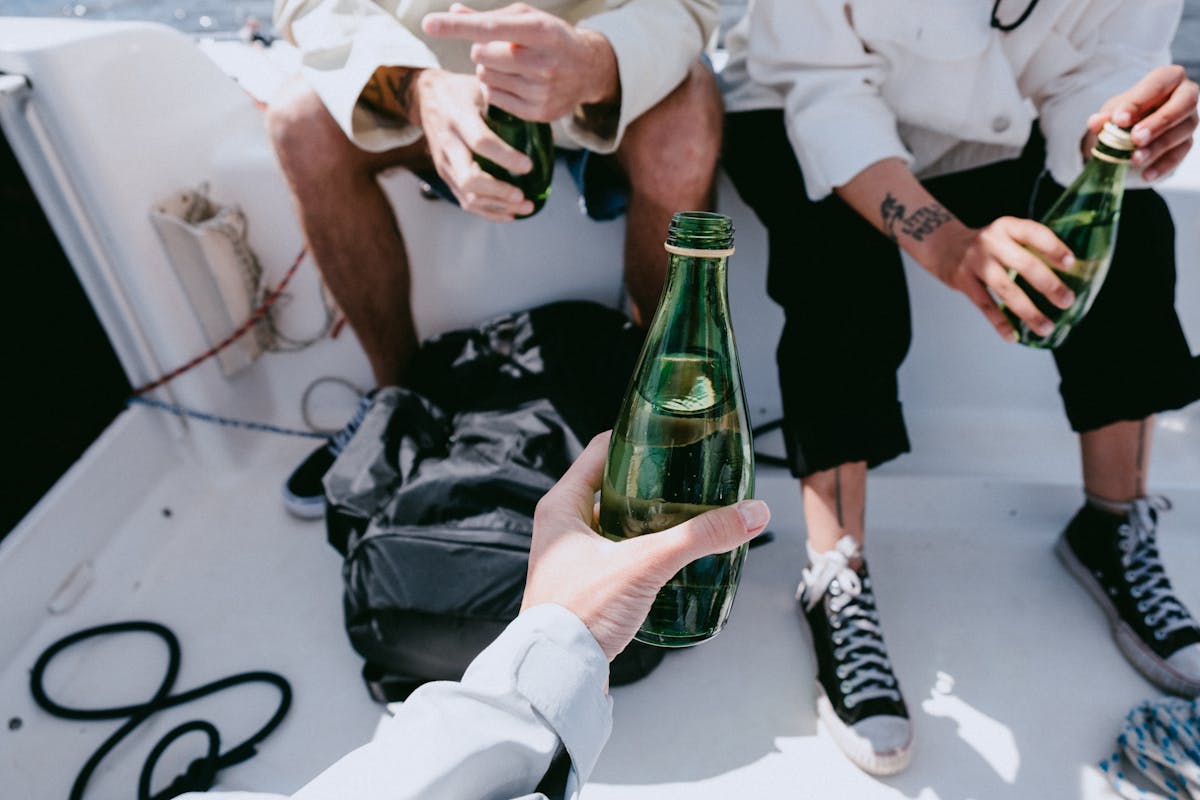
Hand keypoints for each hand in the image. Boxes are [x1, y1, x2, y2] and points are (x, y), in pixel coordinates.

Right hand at [409, 69, 534, 219]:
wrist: (426, 96)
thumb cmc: (461, 90)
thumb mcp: (481, 86)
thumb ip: (505, 100)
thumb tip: (541, 112)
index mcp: (458, 118)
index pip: (481, 143)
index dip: (505, 157)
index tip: (528, 166)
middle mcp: (448, 143)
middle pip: (470, 178)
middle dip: (499, 192)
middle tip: (524, 195)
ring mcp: (444, 163)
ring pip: (467, 196)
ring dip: (498, 207)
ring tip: (525, 207)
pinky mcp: (445, 174)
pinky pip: (464, 200)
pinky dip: (488, 211)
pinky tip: (510, 213)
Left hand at [423, 2, 618, 122]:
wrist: (589, 69)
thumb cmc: (550, 37)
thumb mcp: (527, 18)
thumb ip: (489, 17)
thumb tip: (454, 12)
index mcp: (541, 31)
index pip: (490, 28)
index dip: (458, 26)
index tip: (429, 23)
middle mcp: (543, 62)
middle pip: (481, 55)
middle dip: (483, 50)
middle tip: (503, 49)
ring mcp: (541, 90)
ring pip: (486, 77)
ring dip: (490, 70)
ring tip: (513, 66)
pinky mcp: (538, 112)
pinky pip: (494, 98)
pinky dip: (497, 88)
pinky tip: (518, 82)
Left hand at [522, 432, 769, 660]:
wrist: (558, 671)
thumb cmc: (578, 614)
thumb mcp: (646, 564)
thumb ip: (699, 537)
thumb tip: (749, 514)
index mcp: (561, 504)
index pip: (601, 450)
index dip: (636, 438)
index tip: (669, 435)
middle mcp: (560, 525)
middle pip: (610, 485)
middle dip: (650, 482)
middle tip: (686, 478)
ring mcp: (570, 555)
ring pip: (615, 521)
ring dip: (647, 518)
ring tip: (685, 515)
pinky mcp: (583, 583)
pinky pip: (616, 552)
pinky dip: (641, 548)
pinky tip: (668, 556)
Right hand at [930, 217, 1076, 340]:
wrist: (943, 246)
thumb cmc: (985, 245)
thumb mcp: (1005, 235)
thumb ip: (1028, 248)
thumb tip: (1067, 274)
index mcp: (1006, 227)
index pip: (1034, 234)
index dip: (1053, 248)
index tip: (1071, 263)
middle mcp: (991, 242)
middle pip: (1024, 264)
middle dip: (1048, 285)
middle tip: (1066, 301)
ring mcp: (975, 262)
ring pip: (1005, 289)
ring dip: (1028, 311)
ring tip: (1045, 327)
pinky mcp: (962, 281)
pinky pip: (985, 305)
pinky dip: (999, 322)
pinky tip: (1011, 336)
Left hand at [1086, 65, 1198, 181]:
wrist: (1132, 130)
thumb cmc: (1127, 113)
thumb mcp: (1113, 111)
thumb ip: (1106, 115)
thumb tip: (1095, 122)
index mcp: (1168, 78)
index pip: (1159, 83)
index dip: (1140, 101)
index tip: (1119, 120)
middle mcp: (1186, 95)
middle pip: (1184, 104)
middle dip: (1159, 122)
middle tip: (1135, 138)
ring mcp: (1189, 119)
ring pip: (1183, 131)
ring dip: (1158, 147)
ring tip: (1135, 159)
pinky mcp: (1187, 142)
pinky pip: (1180, 154)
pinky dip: (1162, 165)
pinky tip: (1146, 175)